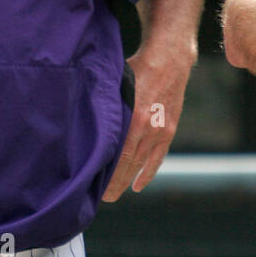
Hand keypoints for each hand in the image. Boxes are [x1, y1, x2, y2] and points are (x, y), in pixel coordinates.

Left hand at [101, 43, 194, 202]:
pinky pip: (158, 157)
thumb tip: (85, 122)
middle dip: (114, 183)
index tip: (93, 186)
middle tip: (101, 198)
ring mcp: (161, 130)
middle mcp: (149, 128)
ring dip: (128, 180)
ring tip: (116, 194)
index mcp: (134, 118)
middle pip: (129, 164)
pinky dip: (148, 172)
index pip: (118, 156)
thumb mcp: (118, 85)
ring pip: (142, 164)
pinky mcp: (169, 128)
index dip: (107, 174)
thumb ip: (107, 107)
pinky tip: (138, 184)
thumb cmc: (138, 67)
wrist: (170, 59)